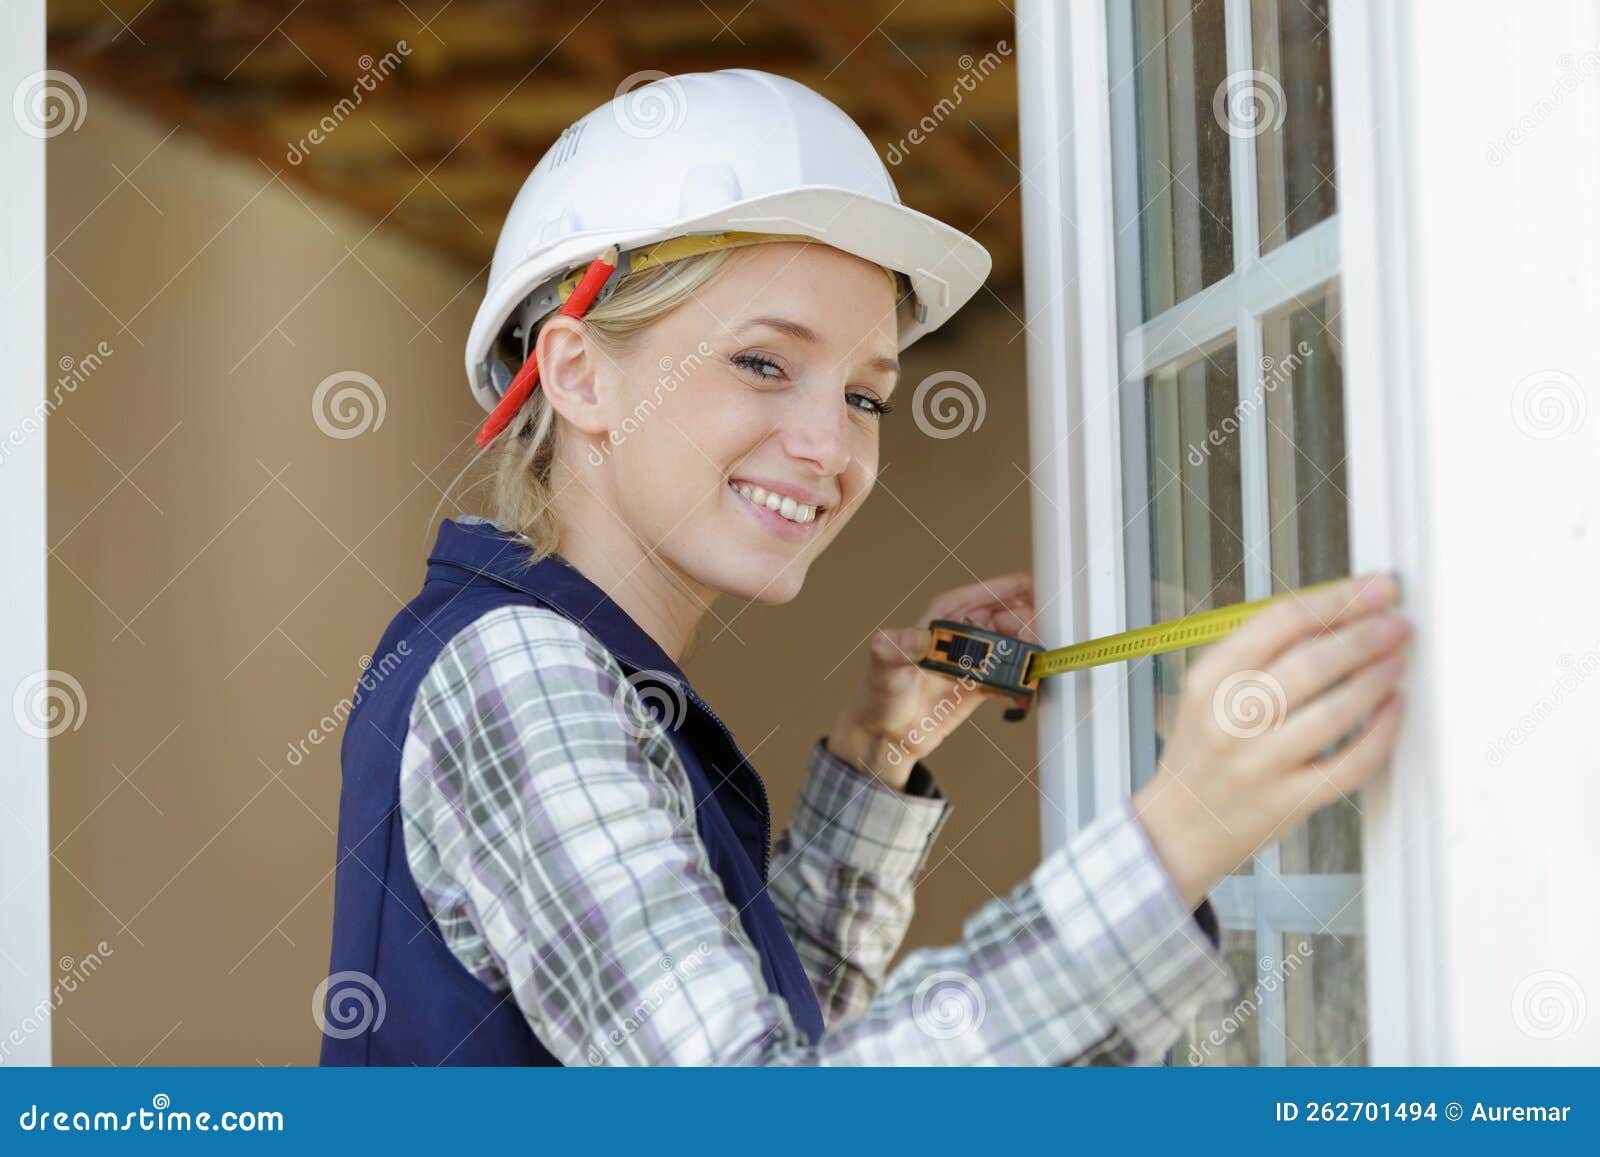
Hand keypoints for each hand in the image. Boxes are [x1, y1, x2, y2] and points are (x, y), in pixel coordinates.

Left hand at [827, 573, 1036, 790]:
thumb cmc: (877, 693)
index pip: (990, 592)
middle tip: (1031, 653)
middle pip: (1015, 617)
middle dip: (1030, 630)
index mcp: (945, 615)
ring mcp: (978, 658)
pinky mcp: (985, 684)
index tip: (1043, 595)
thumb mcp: (884, 664)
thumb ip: (898, 648)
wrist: (884, 734)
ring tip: (1032, 677)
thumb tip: (918, 638)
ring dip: (1033, 658)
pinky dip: (1026, 684)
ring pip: (1021, 646)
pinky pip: (1016, 676)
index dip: (1019, 590)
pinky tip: (1024, 697)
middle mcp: (966, 632)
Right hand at [1132, 573, 1410, 908]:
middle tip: (1397, 622)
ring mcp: (1257, 765)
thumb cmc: (1202, 752)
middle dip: (1365, 636)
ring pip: (1331, 714)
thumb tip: (1334, 612)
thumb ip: (1259, 652)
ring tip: (1398, 660)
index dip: (1335, 600)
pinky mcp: (1287, 802)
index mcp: (1209, 681)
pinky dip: (1380, 735)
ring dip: (1375, 680)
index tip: (1372, 589)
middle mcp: (1228, 721)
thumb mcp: (1206, 691)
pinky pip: (1347, 765)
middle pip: (1309, 664)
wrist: (1180, 825)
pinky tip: (1393, 709)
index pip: (1279, 623)